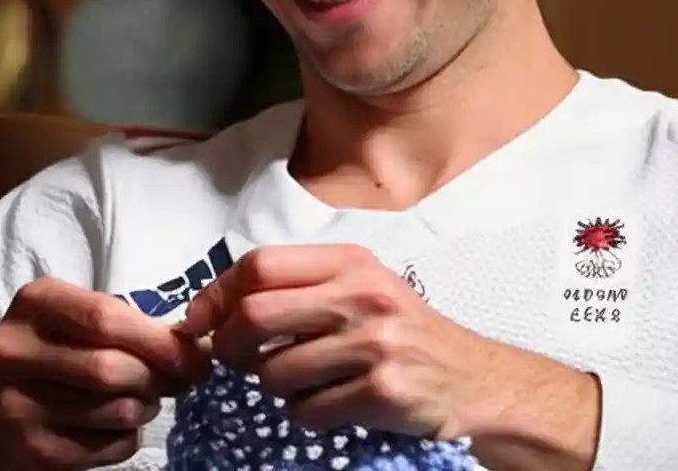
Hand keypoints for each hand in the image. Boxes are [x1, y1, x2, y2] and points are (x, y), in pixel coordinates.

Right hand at [0, 277, 209, 469]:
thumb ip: (125, 325)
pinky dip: (128, 437)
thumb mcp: (71, 323)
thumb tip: (197, 349)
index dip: (159, 339)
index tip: (196, 354)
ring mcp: (17, 405)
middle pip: (111, 367)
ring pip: (117, 410)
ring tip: (143, 400)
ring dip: (146, 408)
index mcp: (33, 304)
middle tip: (181, 381)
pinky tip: (116, 425)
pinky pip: (109, 446)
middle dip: (160, 377)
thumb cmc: (47, 359)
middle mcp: (14, 351)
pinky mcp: (31, 452)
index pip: (106, 317)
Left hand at [176, 244, 600, 470]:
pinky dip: (306, 415)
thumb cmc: (406, 333)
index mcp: (351, 262)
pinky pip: (306, 411)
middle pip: (255, 315)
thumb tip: (215, 308)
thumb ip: (301, 287)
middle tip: (235, 362)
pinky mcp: (381, 391)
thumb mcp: (363, 289)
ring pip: (275, 372)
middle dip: (230, 347)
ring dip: (275, 387)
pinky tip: (332, 405)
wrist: (477, 381)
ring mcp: (373, 344)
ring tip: (304, 383)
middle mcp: (362, 295)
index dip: (218, 295)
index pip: (260, 264)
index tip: (201, 321)